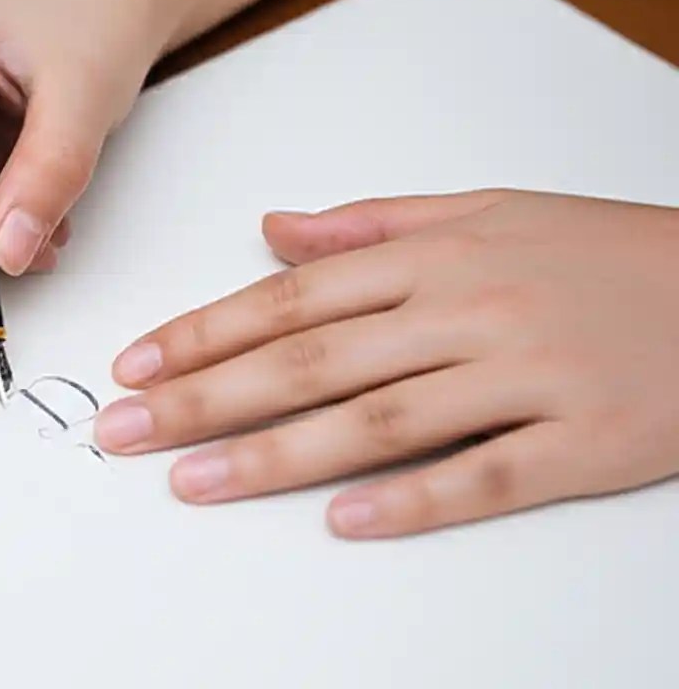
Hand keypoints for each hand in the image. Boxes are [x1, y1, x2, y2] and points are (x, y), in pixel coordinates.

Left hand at [93, 189, 678, 538]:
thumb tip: (278, 232)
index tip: (139, 363)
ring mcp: (525, 376)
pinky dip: (413, 500)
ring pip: (379, 421)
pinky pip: (486, 476)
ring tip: (196, 481)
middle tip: (128, 430)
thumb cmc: (605, 254)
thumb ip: (373, 226)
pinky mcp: (582, 439)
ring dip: (276, 455)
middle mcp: (467, 311)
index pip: (291, 298)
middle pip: (311, 360)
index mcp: (437, 258)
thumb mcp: (487, 211)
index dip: (205, 333)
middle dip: (205, 397)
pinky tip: (344, 521)